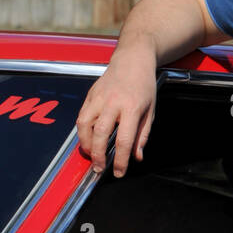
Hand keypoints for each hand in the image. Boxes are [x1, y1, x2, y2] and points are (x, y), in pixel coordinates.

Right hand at [76, 45, 156, 176]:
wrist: (132, 60)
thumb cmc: (144, 86)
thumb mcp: (151, 111)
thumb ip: (142, 135)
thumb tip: (137, 157)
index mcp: (131, 108)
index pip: (123, 139)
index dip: (120, 160)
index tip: (118, 172)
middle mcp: (112, 102)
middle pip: (99, 133)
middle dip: (97, 155)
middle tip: (98, 168)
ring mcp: (98, 97)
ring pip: (84, 125)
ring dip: (85, 144)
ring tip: (91, 155)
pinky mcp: (90, 94)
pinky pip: (81, 116)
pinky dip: (82, 132)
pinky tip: (88, 140)